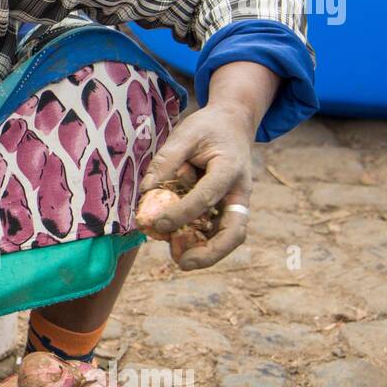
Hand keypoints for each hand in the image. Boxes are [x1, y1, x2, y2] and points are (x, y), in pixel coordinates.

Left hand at [138, 102, 254, 269]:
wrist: (232, 125)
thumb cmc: (208, 129)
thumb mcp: (185, 134)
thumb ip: (166, 160)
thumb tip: (147, 193)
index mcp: (230, 168)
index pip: (207, 196)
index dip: (182, 213)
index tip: (156, 224)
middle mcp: (239, 191)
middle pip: (235, 230)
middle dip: (212, 252)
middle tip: (183, 262)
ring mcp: (236, 204)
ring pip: (229, 237)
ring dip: (206, 253)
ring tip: (178, 259)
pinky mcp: (227, 209)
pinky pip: (218, 232)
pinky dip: (201, 242)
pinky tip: (179, 246)